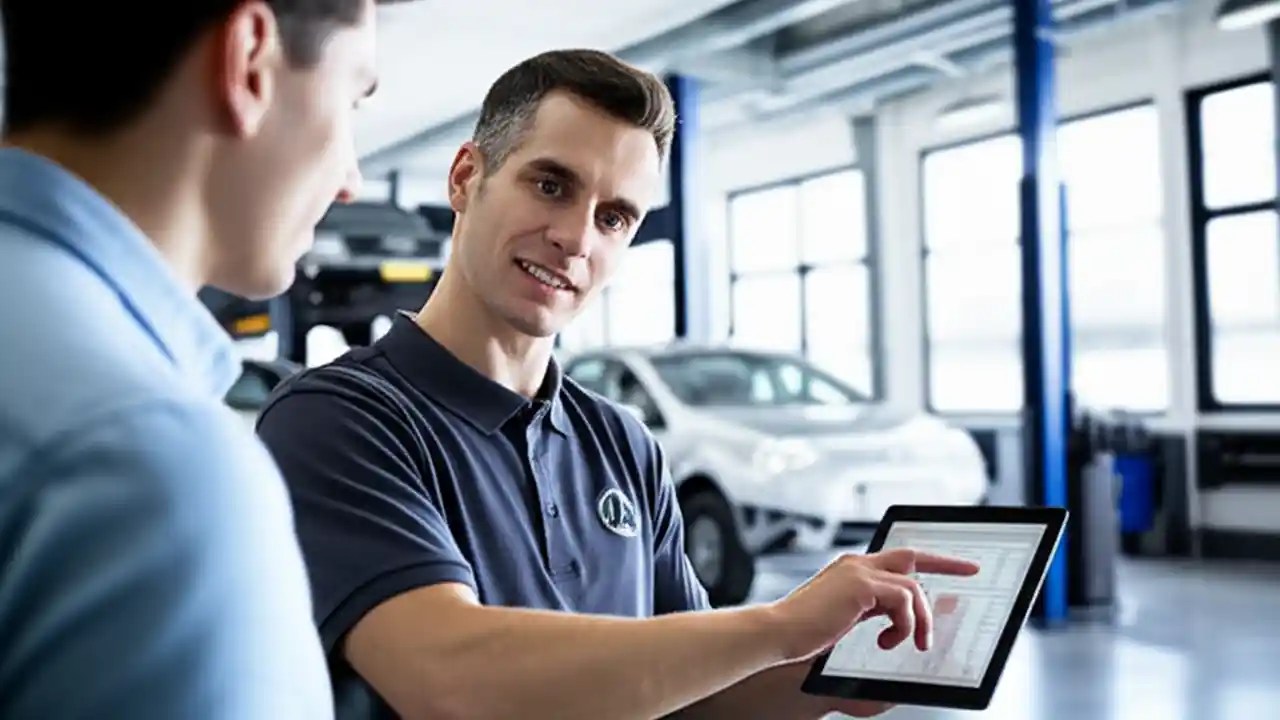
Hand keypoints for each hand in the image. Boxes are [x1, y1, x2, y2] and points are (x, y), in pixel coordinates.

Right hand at [762, 548, 979, 664]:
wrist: (778, 632)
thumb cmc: (804, 632)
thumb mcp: (845, 619)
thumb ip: (870, 612)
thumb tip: (897, 621)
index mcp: (852, 570)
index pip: (897, 559)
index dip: (929, 561)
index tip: (955, 565)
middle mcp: (857, 564)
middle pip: (913, 556)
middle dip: (946, 563)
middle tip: (971, 570)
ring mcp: (859, 571)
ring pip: (912, 588)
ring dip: (919, 621)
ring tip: (911, 644)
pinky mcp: (862, 585)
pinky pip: (903, 601)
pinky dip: (904, 625)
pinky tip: (886, 642)